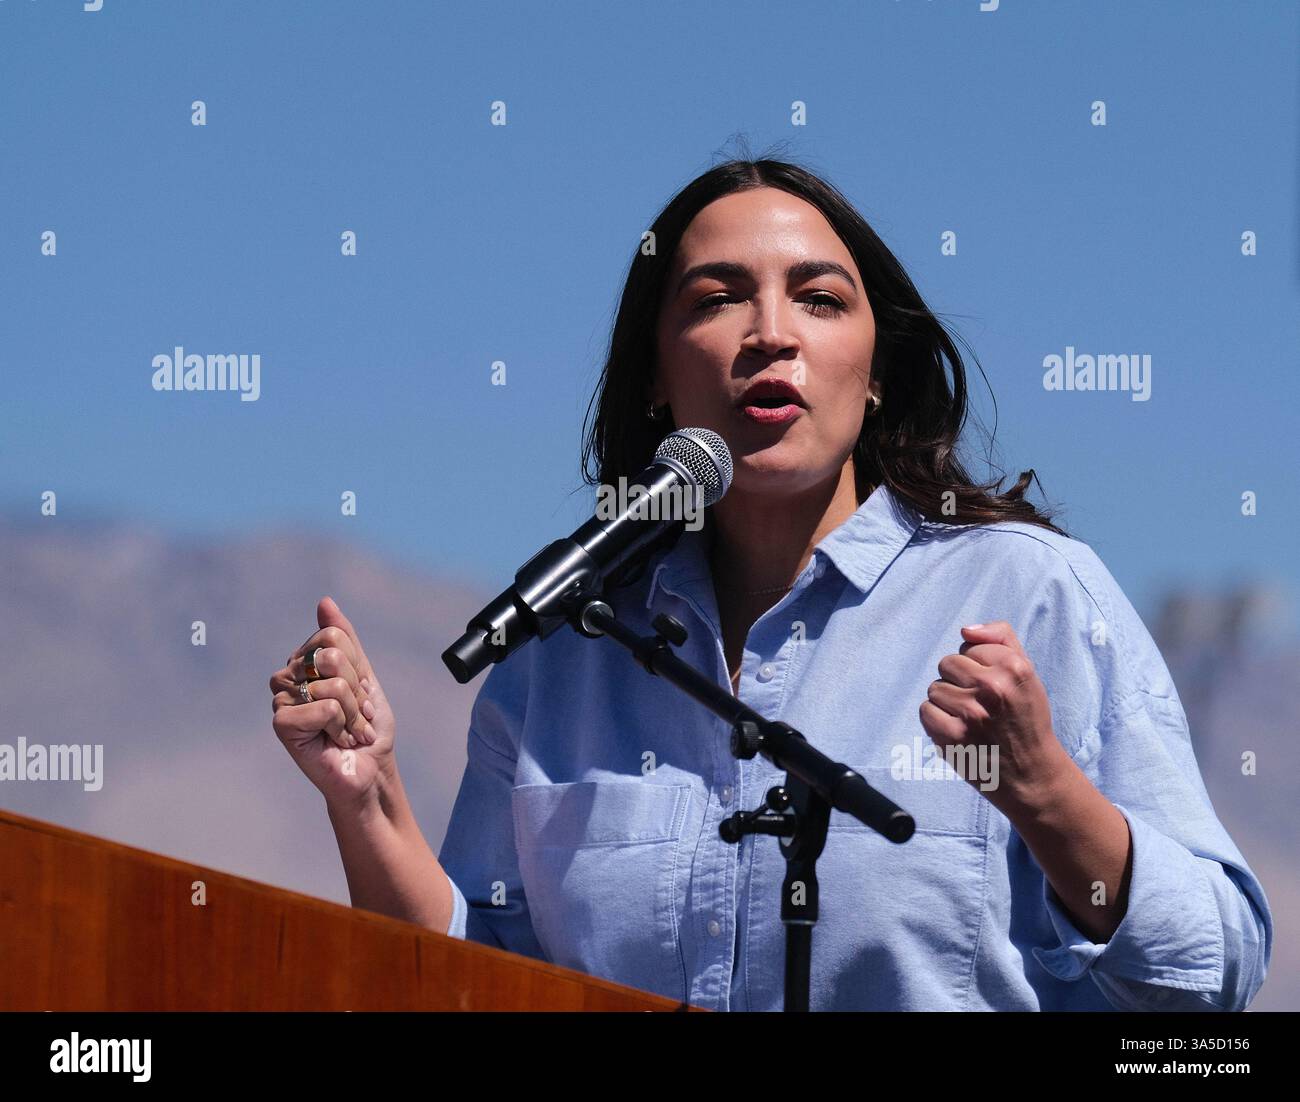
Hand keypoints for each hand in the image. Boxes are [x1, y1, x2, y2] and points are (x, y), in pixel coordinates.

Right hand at [269, 596, 397, 806]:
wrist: (369, 770)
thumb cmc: (367, 727)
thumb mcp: (363, 675)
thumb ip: (345, 639)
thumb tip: (324, 602)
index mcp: (305, 662)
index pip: (334, 636)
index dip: (357, 667)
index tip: (360, 693)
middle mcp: (288, 677)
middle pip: (332, 656)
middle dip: (356, 690)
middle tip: (354, 715)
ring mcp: (283, 700)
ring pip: (332, 684)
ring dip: (352, 713)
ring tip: (347, 731)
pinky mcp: (282, 724)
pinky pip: (324, 707)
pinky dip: (340, 727)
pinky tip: (335, 742)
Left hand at [918, 621, 1070, 813]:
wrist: (1032, 774)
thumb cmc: (1027, 719)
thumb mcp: (1026, 673)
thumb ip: (1001, 639)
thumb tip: (966, 630)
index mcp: (1014, 667)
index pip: (969, 647)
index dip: (978, 666)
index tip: (994, 687)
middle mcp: (993, 688)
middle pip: (947, 664)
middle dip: (960, 680)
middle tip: (981, 703)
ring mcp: (971, 714)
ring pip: (934, 688)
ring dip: (948, 701)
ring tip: (971, 718)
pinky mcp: (952, 737)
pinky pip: (925, 711)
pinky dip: (937, 720)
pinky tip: (959, 730)